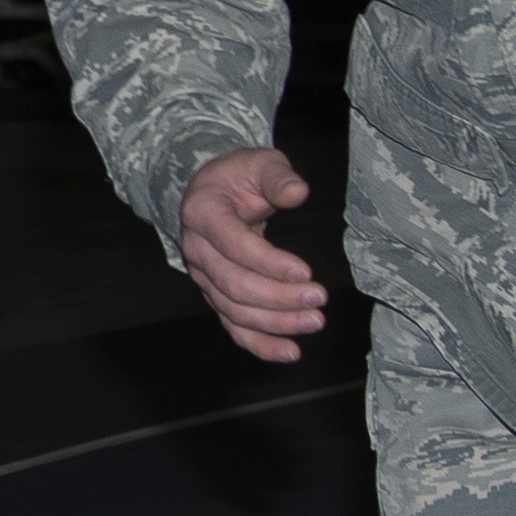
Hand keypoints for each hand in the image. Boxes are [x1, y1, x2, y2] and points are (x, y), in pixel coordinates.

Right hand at [176, 146, 326, 362]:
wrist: (212, 192)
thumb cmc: (239, 176)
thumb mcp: (260, 163)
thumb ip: (278, 177)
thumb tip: (298, 193)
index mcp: (203, 213)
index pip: (233, 244)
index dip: (268, 262)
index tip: (306, 271)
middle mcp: (197, 250)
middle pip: (233, 284)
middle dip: (278, 297)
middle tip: (318, 299)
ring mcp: (204, 277)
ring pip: (235, 310)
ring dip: (275, 323)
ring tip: (314, 322)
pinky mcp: (216, 295)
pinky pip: (234, 326)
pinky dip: (260, 344)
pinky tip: (289, 352)